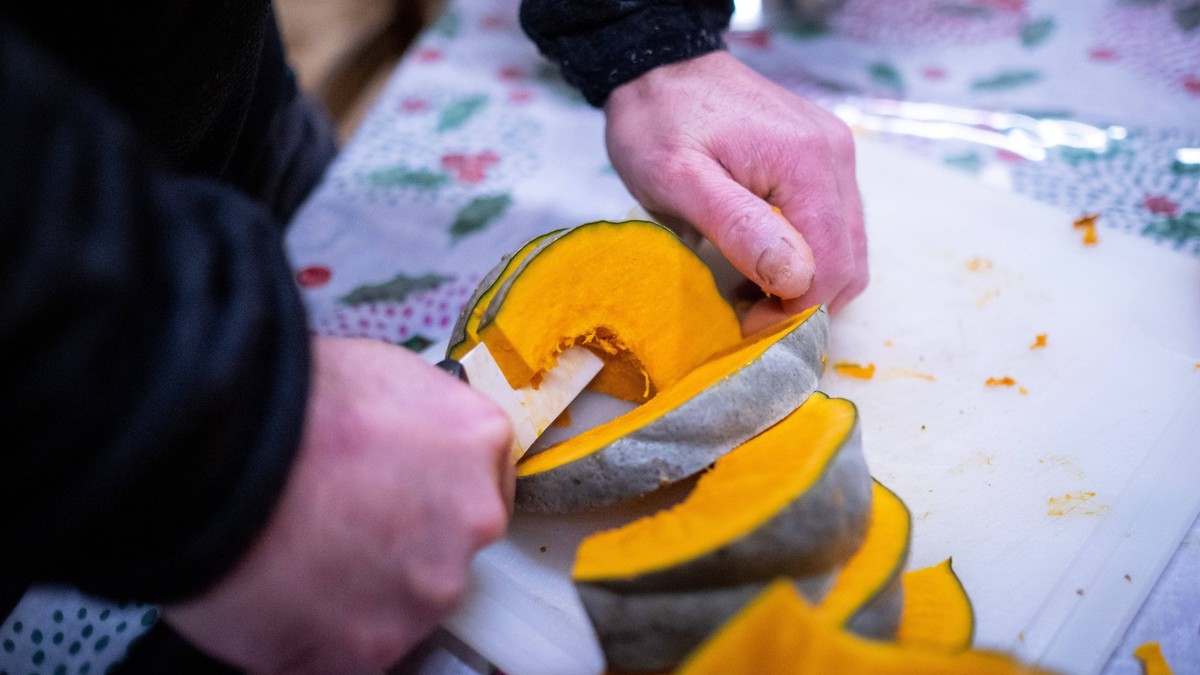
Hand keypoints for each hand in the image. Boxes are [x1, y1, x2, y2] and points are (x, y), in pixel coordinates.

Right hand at [165, 337, 513, 673]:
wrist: (209, 455)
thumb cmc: (280, 402)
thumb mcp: (378, 371)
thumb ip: (423, 421)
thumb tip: (416, 445)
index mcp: (476, 442)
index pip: (481, 480)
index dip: (432, 489)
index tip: (400, 494)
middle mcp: (470, 522)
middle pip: (448, 546)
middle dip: (403, 542)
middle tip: (340, 524)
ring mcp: (424, 592)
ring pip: (404, 602)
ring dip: (365, 590)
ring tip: (301, 558)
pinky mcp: (371, 649)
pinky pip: (356, 649)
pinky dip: (323, 634)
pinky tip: (285, 595)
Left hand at [604, 50, 866, 329]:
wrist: (660, 67)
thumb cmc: (659, 123)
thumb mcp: (680, 179)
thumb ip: (738, 227)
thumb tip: (796, 277)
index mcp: (808, 162)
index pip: (831, 266)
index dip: (795, 310)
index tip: (747, 323)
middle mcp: (836, 157)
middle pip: (848, 262)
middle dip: (804, 302)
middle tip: (748, 314)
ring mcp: (834, 156)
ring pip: (847, 249)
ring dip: (806, 284)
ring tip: (751, 291)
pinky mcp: (823, 159)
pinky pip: (834, 226)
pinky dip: (807, 257)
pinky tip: (762, 263)